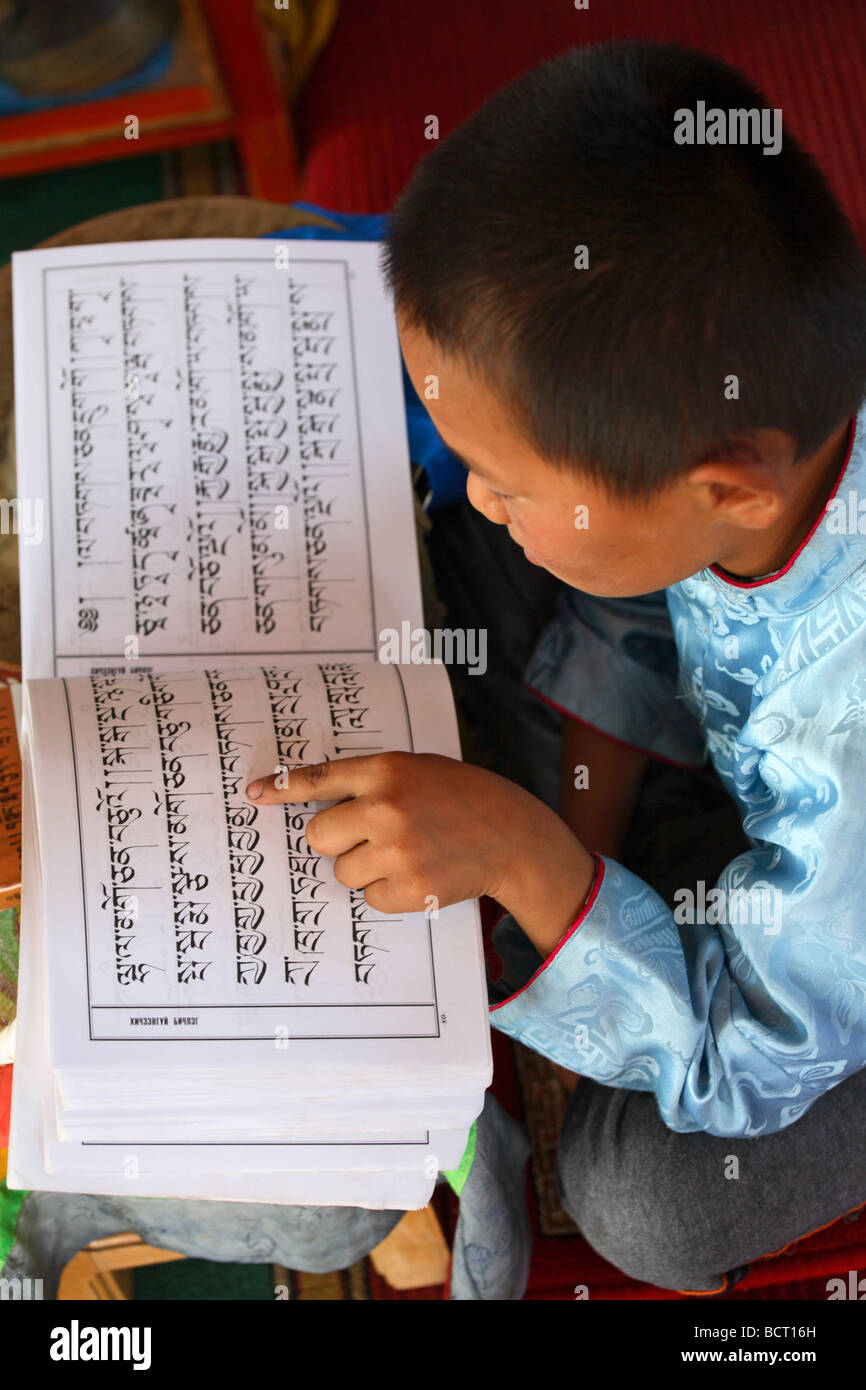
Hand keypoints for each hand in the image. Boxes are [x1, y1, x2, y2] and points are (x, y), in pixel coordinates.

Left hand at [246, 751, 596, 956]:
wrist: (511, 834)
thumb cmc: (461, 797)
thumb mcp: (417, 770)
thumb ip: (372, 782)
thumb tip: (319, 805)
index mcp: (387, 770)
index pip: (320, 778)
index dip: (283, 789)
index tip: (254, 794)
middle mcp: (386, 807)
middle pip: (319, 836)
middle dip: (338, 840)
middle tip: (372, 835)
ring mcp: (397, 849)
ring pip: (342, 871)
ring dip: (364, 868)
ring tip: (405, 853)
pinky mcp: (409, 887)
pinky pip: (369, 897)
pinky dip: (387, 891)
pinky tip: (417, 873)